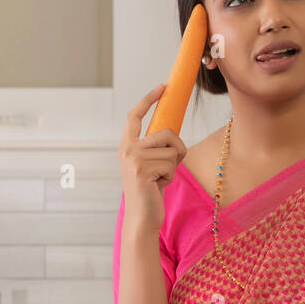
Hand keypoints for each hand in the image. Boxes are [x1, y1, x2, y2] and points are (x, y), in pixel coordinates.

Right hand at [119, 84, 187, 229]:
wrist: (142, 216)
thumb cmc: (150, 191)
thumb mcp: (151, 164)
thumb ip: (155, 147)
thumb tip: (172, 132)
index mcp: (127, 145)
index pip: (135, 116)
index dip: (149, 100)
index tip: (162, 87)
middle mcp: (127, 149)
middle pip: (167, 133)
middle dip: (177, 150)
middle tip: (166, 169)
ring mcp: (133, 158)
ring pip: (172, 150)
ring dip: (174, 167)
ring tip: (160, 179)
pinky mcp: (142, 169)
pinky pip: (172, 163)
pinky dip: (171, 176)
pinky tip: (158, 186)